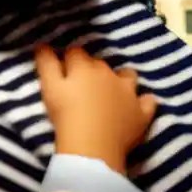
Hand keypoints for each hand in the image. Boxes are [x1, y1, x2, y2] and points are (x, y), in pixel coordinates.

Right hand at [36, 45, 156, 174]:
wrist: (91, 146)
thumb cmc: (65, 114)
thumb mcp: (48, 86)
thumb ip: (46, 63)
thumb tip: (43, 45)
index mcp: (84, 67)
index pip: (75, 53)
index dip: (67, 59)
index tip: (62, 70)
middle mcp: (109, 74)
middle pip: (99, 63)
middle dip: (90, 69)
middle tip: (79, 85)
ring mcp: (129, 93)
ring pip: (128, 75)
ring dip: (120, 78)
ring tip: (111, 88)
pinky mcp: (141, 112)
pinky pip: (148, 101)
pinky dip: (143, 101)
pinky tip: (137, 104)